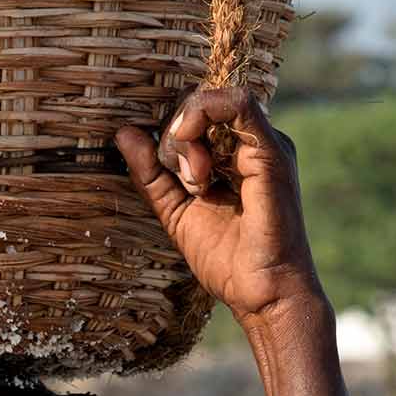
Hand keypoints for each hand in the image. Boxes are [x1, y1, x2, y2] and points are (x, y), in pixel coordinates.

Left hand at [115, 89, 326, 329]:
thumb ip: (150, 173)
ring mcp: (263, 143)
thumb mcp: (175, 210)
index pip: (192, 115)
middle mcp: (250, 142)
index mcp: (233, 154)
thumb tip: (124, 132)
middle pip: (195, 106)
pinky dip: (204, 119)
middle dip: (174, 139)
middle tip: (186, 183)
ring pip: (208, 103)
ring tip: (196, 185)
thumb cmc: (227, 259)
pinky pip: (237, 103)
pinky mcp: (271, 151)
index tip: (167, 172)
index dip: (170, 133)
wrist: (262, 293)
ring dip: (185, 140)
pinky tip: (196, 164)